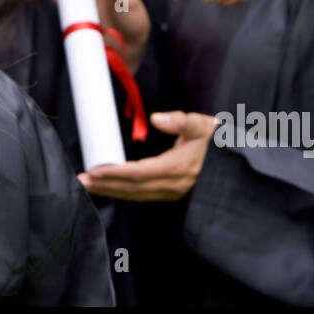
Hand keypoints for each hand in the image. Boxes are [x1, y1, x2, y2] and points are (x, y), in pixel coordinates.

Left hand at [78, 111, 216, 200]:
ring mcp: (171, 192)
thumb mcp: (200, 124)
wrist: (231, 157)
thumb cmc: (214, 139)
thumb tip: (157, 118)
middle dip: (106, 186)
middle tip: (82, 180)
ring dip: (110, 191)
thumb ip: (179, 121)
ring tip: (89, 185)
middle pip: (133, 189)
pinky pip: (141, 195)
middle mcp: (172, 184)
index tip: (95, 169)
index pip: (139, 173)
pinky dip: (122, 192)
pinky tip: (108, 188)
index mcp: (177, 168)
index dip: (116, 173)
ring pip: (135, 195)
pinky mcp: (169, 193)